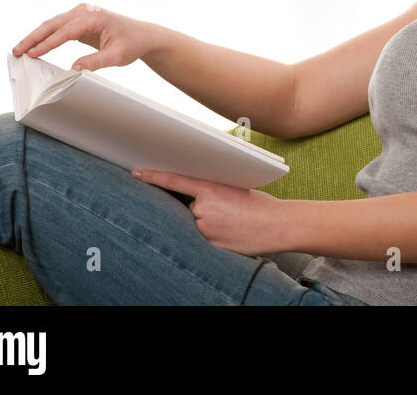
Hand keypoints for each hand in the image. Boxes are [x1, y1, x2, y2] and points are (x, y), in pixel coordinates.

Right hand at [12, 3, 161, 70]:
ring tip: (20, 50)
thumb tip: (73, 69)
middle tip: (16, 52)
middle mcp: (85, 11)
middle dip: (33, 38)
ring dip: (36, 36)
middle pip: (53, 24)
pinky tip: (34, 46)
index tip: (32, 54)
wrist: (143, 35)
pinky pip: (58, 27)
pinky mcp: (79, 19)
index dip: (47, 44)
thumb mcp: (116, 57)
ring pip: (52, 24)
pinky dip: (45, 36)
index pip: (65, 31)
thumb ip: (95, 62)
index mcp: (94, 17)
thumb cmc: (132, 43)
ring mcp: (81, 13)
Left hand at [131, 167, 291, 256]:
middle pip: (189, 206)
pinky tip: (234, 232)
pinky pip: (204, 238)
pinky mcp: (209, 244)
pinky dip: (215, 234)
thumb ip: (212, 193)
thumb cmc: (261, 205)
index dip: (152, 176)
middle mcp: (202, 209)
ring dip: (211, 222)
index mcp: (210, 188)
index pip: (173, 181)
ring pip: (197, 223)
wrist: (279, 226)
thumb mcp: (236, 189)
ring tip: (236, 222)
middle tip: (227, 211)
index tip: (136, 173)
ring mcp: (204, 228)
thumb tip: (198, 201)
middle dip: (203, 207)